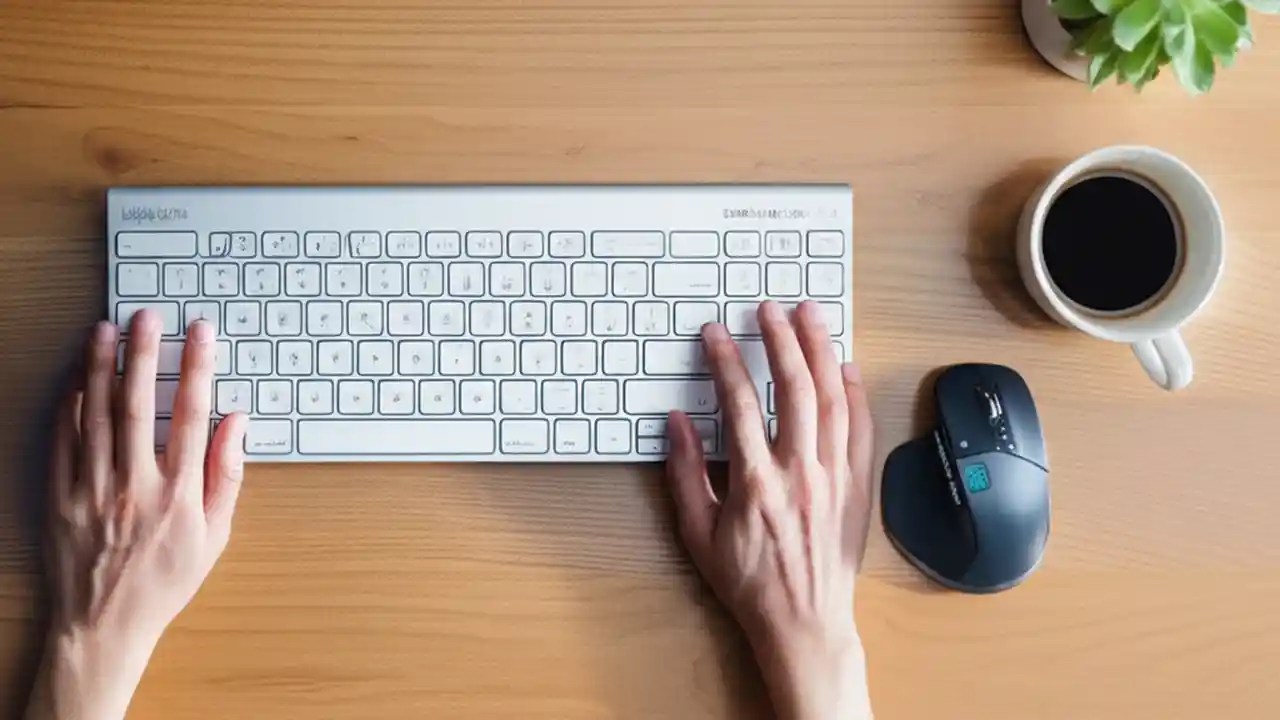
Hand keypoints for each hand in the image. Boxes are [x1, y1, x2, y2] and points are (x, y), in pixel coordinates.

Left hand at [26, 311, 248, 719]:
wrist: (104, 625)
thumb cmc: (165, 581)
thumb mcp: (215, 535)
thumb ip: (227, 475)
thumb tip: (237, 424)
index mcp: (179, 494)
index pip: (192, 416)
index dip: (198, 368)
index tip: (201, 334)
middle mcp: (136, 486)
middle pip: (140, 405)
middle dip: (145, 354)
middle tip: (148, 317)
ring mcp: (93, 490)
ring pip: (96, 416)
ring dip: (101, 368)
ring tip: (106, 332)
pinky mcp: (61, 498)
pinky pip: (64, 443)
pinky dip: (70, 407)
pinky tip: (77, 380)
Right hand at [665, 300, 873, 719]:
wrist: (804, 622)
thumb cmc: (748, 581)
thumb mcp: (698, 534)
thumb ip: (684, 474)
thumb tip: (676, 422)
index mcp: (756, 484)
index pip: (740, 404)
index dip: (726, 362)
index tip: (715, 333)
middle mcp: (800, 474)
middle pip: (796, 389)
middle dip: (782, 340)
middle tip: (769, 309)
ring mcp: (835, 478)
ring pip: (834, 400)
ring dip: (822, 352)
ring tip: (812, 317)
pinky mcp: (858, 486)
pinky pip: (861, 428)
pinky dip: (856, 393)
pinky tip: (847, 367)